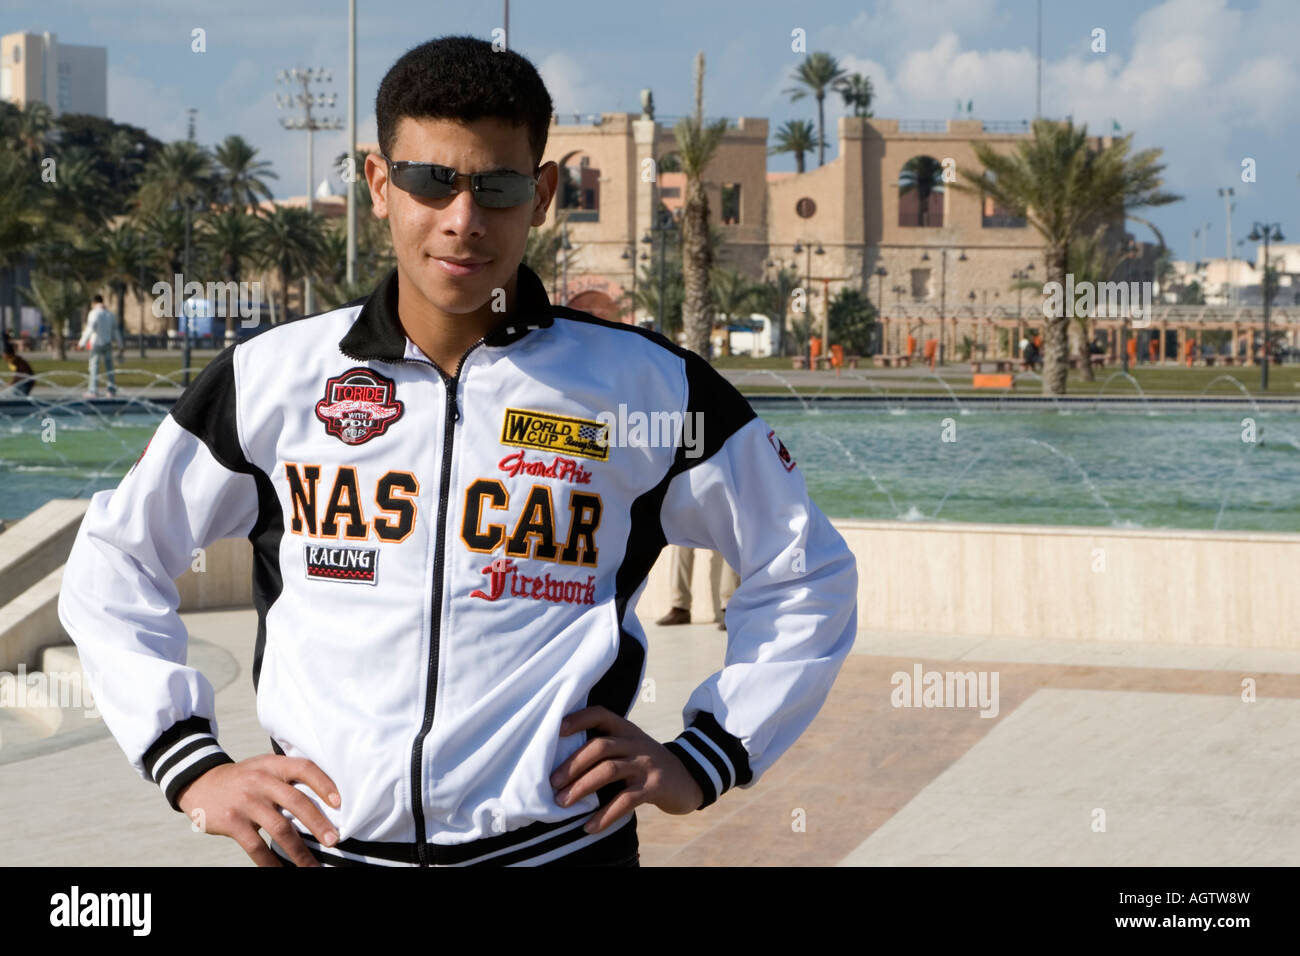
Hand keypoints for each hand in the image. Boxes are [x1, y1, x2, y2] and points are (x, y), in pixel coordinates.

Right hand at [176, 754, 341, 866]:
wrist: (200, 783)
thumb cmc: (244, 778)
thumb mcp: (264, 767)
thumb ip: (288, 777)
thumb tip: (326, 800)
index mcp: (273, 765)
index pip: (304, 768)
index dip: (324, 784)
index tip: (340, 803)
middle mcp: (261, 781)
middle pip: (296, 802)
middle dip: (318, 824)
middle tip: (335, 841)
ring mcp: (246, 802)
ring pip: (280, 829)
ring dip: (299, 851)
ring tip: (312, 866)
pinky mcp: (232, 822)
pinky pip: (256, 847)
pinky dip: (271, 862)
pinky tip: (282, 870)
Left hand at [550, 705, 703, 833]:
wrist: (689, 778)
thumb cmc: (647, 765)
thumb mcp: (631, 747)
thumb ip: (607, 749)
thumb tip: (562, 765)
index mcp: (627, 730)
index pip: (601, 715)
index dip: (579, 719)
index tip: (557, 730)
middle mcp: (636, 742)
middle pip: (600, 746)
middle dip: (572, 764)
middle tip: (553, 783)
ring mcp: (646, 764)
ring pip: (609, 770)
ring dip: (582, 787)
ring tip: (563, 803)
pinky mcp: (655, 787)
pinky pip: (626, 801)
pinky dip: (605, 815)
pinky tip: (589, 827)